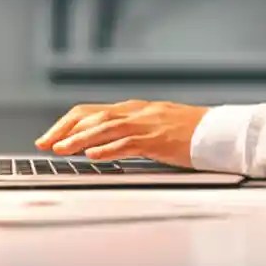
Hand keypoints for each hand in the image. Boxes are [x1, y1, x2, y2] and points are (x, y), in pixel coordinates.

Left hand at [34, 100, 208, 167]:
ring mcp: (148, 124)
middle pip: (92, 115)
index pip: (92, 111)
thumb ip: (132, 131)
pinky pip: (129, 143)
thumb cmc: (192, 133)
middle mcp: (137, 112)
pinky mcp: (159, 140)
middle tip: (45, 144)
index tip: (49, 137)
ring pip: (106, 127)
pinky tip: (94, 156)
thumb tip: (104, 144)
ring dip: (80, 139)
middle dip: (65, 129)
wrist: (220, 132)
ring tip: (62, 150)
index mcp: (135, 109)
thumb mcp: (156, 127)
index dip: (67, 123)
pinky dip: (108, 149)